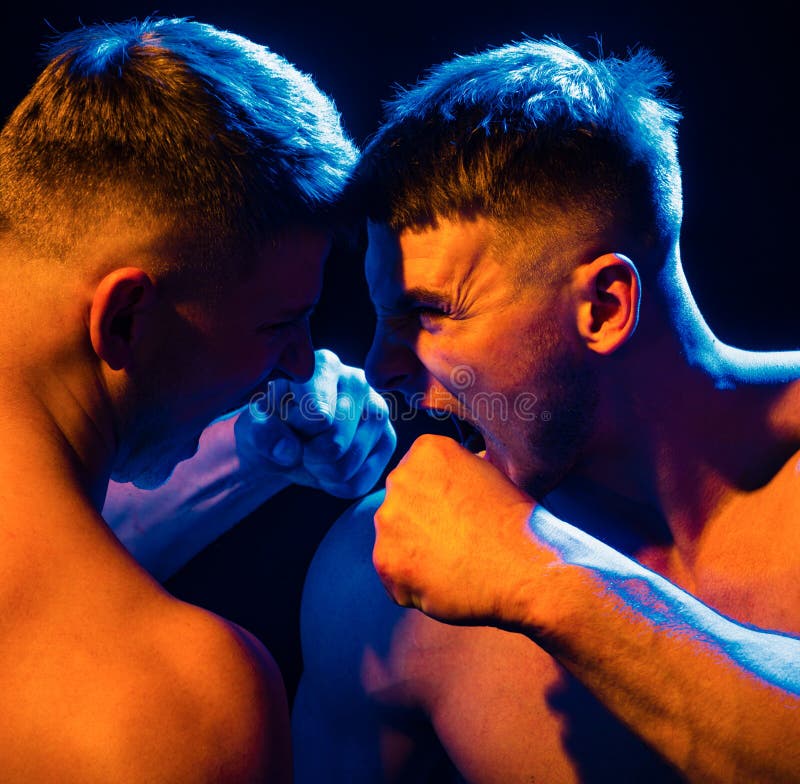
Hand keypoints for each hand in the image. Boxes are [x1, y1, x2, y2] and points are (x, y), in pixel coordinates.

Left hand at [235, 349, 395, 497]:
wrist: (288, 439)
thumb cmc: (272, 424)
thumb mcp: (254, 425)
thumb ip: (262, 433)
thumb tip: (288, 450)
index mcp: (325, 365)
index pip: (319, 416)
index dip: (296, 430)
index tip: (288, 419)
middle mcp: (360, 382)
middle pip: (336, 444)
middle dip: (309, 456)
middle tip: (300, 444)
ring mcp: (378, 411)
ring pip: (348, 465)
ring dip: (321, 473)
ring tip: (313, 454)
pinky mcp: (388, 440)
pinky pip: (359, 483)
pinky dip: (336, 485)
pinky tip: (329, 466)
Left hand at [373, 434, 544, 625]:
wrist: (525, 567)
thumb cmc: (515, 523)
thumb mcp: (485, 473)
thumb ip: (451, 474)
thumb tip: (442, 486)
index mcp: (427, 451)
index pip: (416, 477)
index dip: (435, 501)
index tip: (456, 516)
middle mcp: (400, 479)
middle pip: (401, 507)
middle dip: (421, 526)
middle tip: (455, 542)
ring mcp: (388, 520)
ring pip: (394, 542)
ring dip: (415, 557)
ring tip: (453, 565)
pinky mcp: (386, 561)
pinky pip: (393, 578)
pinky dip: (413, 587)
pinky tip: (444, 584)